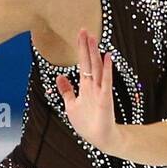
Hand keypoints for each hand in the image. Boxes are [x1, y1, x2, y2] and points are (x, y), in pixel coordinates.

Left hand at [54, 28, 116, 150]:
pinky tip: (107, 57)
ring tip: (93, 38)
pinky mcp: (105, 99)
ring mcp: (100, 91)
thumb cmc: (87, 123)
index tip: (79, 34)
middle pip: (90, 62)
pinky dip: (107, 69)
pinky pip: (106, 82)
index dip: (80, 49)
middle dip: (86, 47)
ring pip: (98, 68)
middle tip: (84, 29)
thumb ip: (67, 90)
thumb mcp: (71, 105)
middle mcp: (93, 85)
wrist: (100, 138)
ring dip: (95, 54)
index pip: (83, 63)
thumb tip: (59, 76)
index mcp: (85, 86)